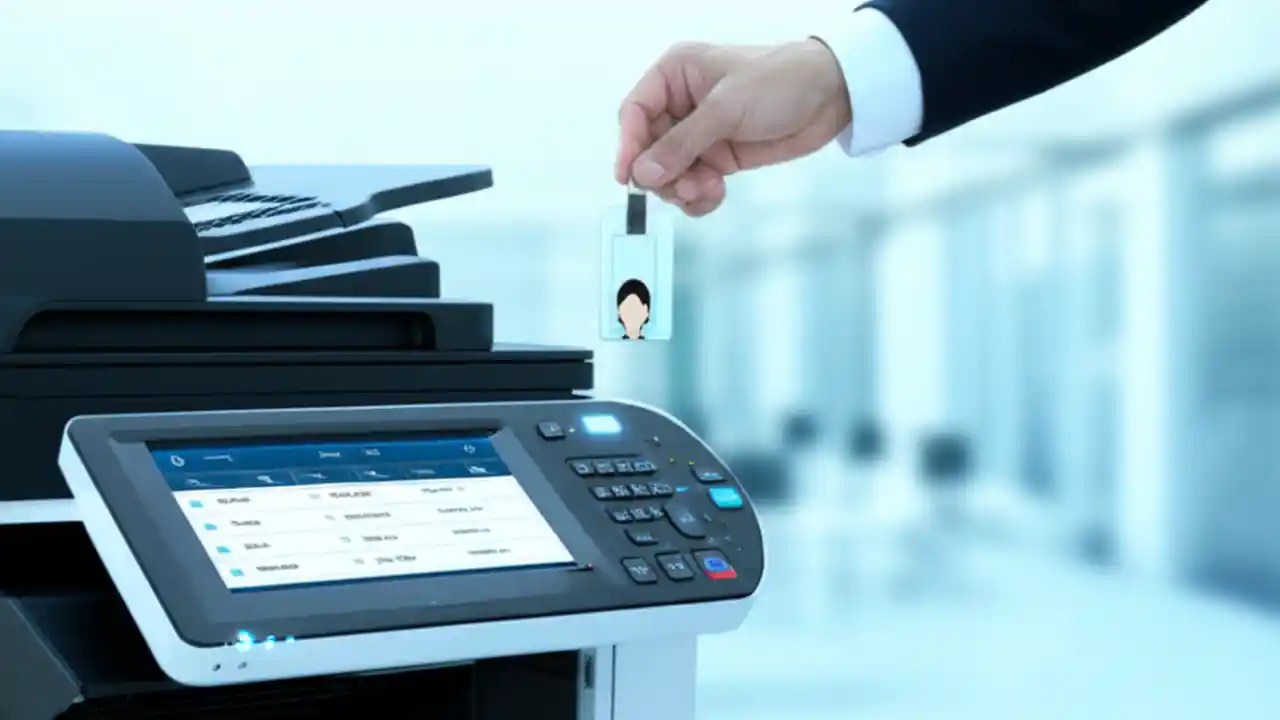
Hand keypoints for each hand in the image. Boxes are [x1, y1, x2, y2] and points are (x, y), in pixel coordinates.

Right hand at [615, 39, 850, 215]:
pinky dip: (698, 196)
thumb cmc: (780, 81)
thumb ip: (683, 143)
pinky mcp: (718, 157)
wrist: (830, 96)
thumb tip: (645, 172)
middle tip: (683, 187)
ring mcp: (699, 134)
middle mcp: (681, 104)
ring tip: (708, 189)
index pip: (634, 113)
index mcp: (675, 75)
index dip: (627, 146)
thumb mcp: (727, 108)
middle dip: (662, 174)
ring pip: (669, 173)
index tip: (627, 177)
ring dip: (682, 188)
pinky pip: (693, 184)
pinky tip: (715, 194)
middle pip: (648, 150)